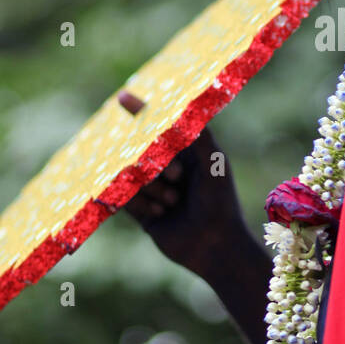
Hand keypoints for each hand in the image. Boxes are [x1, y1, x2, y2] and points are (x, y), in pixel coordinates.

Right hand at [118, 90, 244, 275]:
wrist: (214, 246)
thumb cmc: (220, 201)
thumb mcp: (214, 163)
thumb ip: (198, 134)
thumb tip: (183, 106)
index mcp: (187, 152)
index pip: (161, 127)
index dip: (142, 112)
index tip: (123, 97)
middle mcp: (169, 168)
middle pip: (143, 153)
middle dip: (157, 166)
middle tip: (179, 180)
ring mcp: (154, 189)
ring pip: (132, 177)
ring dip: (152, 188)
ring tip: (173, 202)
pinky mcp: (143, 212)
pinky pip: (126, 199)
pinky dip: (141, 203)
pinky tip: (159, 213)